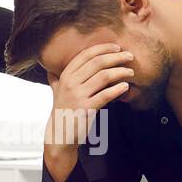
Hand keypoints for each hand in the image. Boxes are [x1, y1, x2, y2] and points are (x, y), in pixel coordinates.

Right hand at [45, 43, 134, 179]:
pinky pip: (106, 95)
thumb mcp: (56, 93)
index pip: (86, 54)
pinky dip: (118, 89)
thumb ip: (55, 80)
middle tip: (130, 56)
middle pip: (98, 62)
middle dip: (116, 57)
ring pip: (104, 76)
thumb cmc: (62, 112)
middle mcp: (70, 83)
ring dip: (121, 71)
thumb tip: (50, 70)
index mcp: (65, 75)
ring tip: (131, 72)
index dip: (103, 48)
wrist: (59, 135)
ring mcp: (78, 95)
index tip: (117, 47)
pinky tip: (126, 86)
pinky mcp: (86, 108)